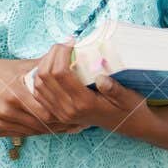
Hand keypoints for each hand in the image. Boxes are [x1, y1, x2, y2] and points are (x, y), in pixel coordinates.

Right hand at [0, 54, 80, 137]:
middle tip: (74, 124)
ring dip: (46, 130)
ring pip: (31, 132)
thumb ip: (47, 68)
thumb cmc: (0, 69)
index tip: (75, 114)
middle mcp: (6, 110)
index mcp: (16, 93)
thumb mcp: (23, 66)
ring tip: (62, 127)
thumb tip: (74, 60)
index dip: (63, 115)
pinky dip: (30, 131)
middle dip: (59, 125)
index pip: (48, 113)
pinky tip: (41, 126)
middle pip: (41, 125)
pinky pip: (19, 134)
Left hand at [23, 41, 149, 133]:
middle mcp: (68, 110)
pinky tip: (53, 66)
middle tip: (64, 44)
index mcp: (85, 104)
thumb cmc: (129, 107)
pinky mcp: (57, 114)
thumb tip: (100, 78)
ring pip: (38, 83)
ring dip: (44, 63)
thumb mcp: (128, 97)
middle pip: (45, 76)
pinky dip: (41, 76)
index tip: (72, 41)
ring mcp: (60, 113)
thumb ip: (115, 89)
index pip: (61, 73)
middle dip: (51, 54)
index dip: (61, 53)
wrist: (128, 126)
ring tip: (59, 52)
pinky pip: (39, 92)